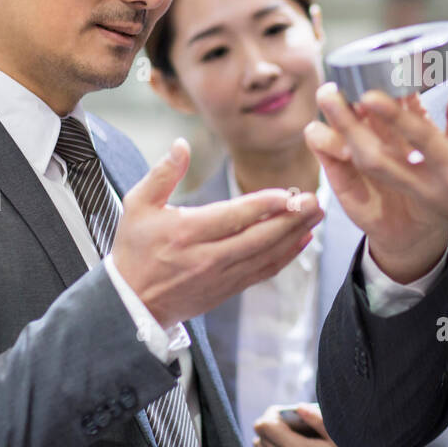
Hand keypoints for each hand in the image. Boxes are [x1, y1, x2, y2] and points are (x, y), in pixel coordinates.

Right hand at [112, 138, 323, 326]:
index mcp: (186, 233)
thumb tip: (181, 145)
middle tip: (314, 201)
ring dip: (294, 235)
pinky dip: (286, 256)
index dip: (263, 205)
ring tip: (315, 215)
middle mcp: (207, 257)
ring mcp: (220, 276)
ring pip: (265, 255)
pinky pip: (263, 272)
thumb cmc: (135, 249)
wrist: (132, 302)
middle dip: (290, 219)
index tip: (287, 194)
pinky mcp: (227, 289)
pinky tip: (302, 240)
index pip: (233, 218)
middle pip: (258, 237)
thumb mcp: (137, 205)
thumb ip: (162, 174)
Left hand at [253, 404, 388, 446]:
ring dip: (269, 439)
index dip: (271, 414)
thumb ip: (315, 419)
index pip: (265, 427)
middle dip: (271, 425)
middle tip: (289, 422)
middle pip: (260, 437)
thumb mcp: (336, 436)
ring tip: (289, 436)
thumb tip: (298, 407)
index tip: (283, 412)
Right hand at [306, 91, 447, 282]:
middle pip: (359, 95)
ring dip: (334, 107)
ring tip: (335, 103)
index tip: (395, 74)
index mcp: (402, 119)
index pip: (392, 88)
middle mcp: (374, 126)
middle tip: (363, 85)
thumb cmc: (434, 191)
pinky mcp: (334, 162)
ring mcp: (352, 142)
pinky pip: (318, 140)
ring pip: (334, 113)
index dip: (391, 77)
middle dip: (357, 85)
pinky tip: (342, 147)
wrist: (414, 229)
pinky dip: (325, 138)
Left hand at [315, 47, 447, 259]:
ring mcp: (418, 193)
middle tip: (328, 93)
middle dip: (348, 127)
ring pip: (372, 166)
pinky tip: (352, 117)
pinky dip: (363, 144)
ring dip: (348, 135)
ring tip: (333, 101)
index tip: (368, 93)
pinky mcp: (413, 192)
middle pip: (376, 159)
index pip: (420, 139)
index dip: (395, 115)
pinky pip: (379, 168)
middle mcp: (430, 186)